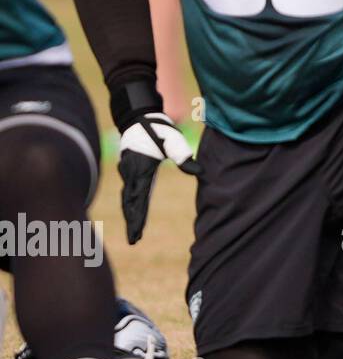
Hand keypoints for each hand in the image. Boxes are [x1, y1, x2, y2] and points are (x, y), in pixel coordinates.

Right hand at [118, 113, 200, 243]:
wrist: (139, 117)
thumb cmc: (158, 129)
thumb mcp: (174, 141)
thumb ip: (184, 158)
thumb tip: (200, 173)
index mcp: (141, 170)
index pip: (139, 200)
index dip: (138, 218)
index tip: (137, 234)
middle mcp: (131, 174)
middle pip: (130, 204)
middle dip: (132, 222)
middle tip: (134, 241)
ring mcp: (127, 172)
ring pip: (126, 198)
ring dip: (130, 215)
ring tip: (133, 232)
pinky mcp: (128, 169)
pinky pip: (127, 191)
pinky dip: (129, 204)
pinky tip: (132, 212)